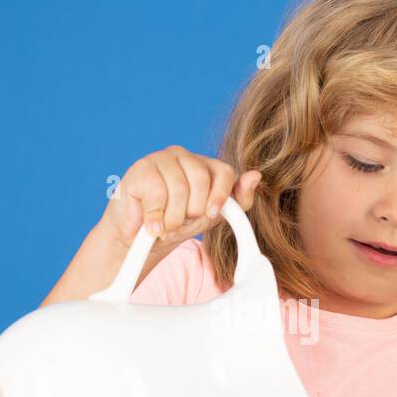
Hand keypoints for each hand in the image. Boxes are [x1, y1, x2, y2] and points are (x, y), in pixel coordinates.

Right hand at [101, 144, 261, 251]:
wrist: (140, 240)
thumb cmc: (176, 224)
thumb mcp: (211, 217)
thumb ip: (237, 201)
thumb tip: (255, 175)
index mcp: (205, 165)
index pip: (224, 171)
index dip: (220, 195)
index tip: (210, 215)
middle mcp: (184, 156)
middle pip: (201, 179)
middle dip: (192, 211)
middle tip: (180, 223)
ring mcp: (162, 159)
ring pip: (179, 188)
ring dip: (173, 218)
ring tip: (165, 227)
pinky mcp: (141, 168)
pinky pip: (157, 194)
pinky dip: (156, 218)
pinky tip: (152, 227)